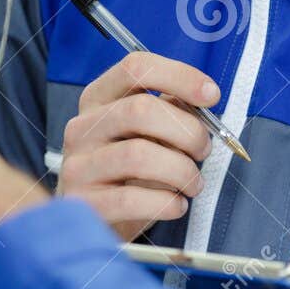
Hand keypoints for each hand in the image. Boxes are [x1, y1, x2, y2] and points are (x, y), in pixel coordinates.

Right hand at [59, 53, 222, 240]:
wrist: (94, 220)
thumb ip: (170, 112)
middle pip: (140, 110)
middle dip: (187, 131)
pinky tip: (176, 206)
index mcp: (99, 98)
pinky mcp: (83, 204)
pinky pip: (130, 199)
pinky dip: (166, 203)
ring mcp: (77, 165)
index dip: (180, 76)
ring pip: (138, 155)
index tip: (212, 96)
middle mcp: (83, 127)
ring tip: (193, 183)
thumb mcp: (147, 134)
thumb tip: (202, 102)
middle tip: (204, 150)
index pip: (136, 68)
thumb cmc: (130, 171)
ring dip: (181, 170)